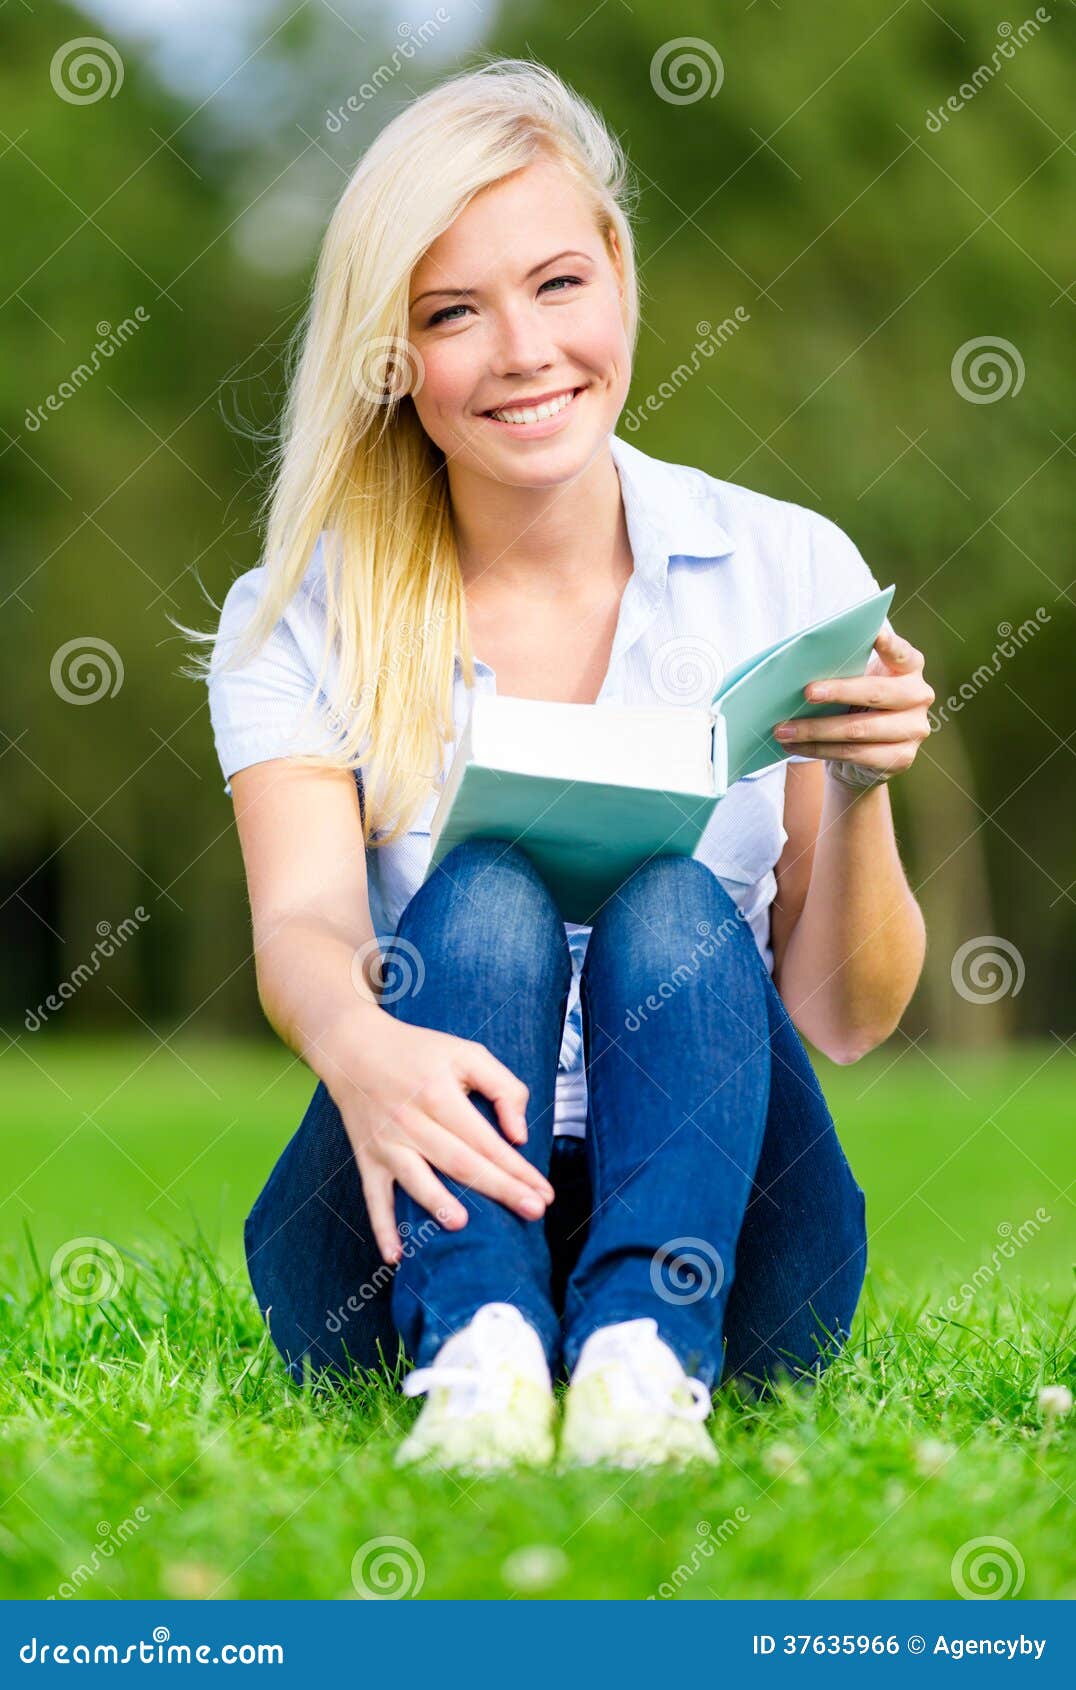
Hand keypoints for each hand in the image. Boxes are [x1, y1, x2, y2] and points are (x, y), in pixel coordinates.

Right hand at [334, 1012, 554, 1263]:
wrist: (355, 1048)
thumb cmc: (419, 1052)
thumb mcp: (466, 1054)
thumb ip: (502, 1087)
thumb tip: (518, 1134)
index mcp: (440, 1094)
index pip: (486, 1139)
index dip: (517, 1168)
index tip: (545, 1192)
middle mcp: (412, 1121)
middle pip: (460, 1162)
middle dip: (499, 1189)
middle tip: (534, 1212)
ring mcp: (387, 1142)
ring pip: (415, 1179)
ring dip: (437, 1203)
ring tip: (463, 1227)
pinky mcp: (368, 1158)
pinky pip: (374, 1197)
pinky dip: (382, 1227)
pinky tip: (396, 1256)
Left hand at [772, 625, 933, 786]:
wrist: (862, 753)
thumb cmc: (854, 705)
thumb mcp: (854, 681)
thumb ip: (843, 670)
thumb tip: (799, 668)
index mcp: (909, 667)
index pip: (902, 652)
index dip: (889, 645)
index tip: (874, 632)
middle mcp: (919, 696)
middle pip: (877, 693)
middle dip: (838, 692)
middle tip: (806, 693)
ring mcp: (914, 728)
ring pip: (859, 730)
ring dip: (815, 730)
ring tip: (783, 729)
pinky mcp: (902, 758)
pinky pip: (854, 754)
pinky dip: (819, 750)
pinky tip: (796, 746)